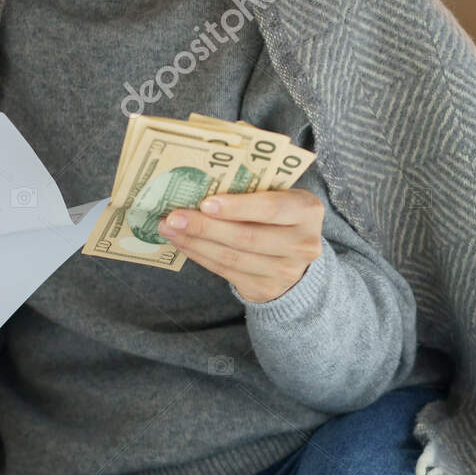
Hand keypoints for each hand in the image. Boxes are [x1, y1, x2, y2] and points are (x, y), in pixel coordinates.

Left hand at [157, 189, 324, 302]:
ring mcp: (285, 271)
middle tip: (173, 216)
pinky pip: (226, 271)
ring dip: (195, 242)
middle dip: (205, 226)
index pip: (271, 209)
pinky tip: (182, 243)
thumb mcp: (279, 197)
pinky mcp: (265, 289)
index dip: (237, 207)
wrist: (296, 258)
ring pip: (232, 257)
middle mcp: (302, 244)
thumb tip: (199, 185)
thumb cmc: (279, 217)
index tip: (205, 203)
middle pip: (246, 236)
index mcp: (307, 211)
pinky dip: (200, 255)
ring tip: (169, 229)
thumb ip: (252, 191)